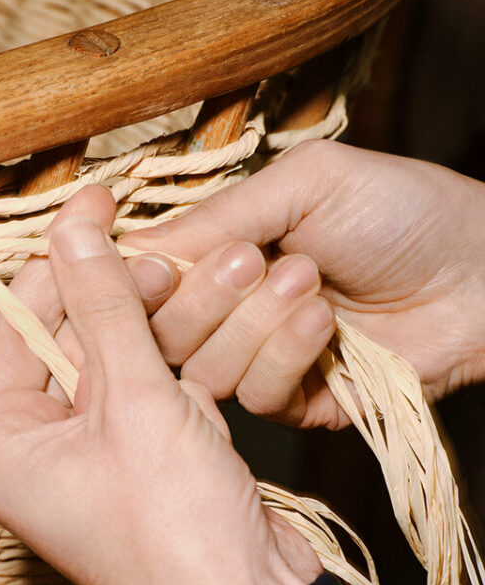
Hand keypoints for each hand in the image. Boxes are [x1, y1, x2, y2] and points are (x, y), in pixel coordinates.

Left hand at [0, 186, 321, 584]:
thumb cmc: (178, 527)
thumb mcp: (135, 400)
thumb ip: (102, 305)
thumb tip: (72, 225)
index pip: (19, 323)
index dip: (58, 260)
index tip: (93, 204)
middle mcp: (31, 449)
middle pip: (63, 338)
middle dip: (110, 291)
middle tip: (157, 249)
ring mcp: (85, 456)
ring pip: (109, 359)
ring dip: (147, 320)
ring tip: (187, 275)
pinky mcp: (133, 460)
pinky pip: (140, 389)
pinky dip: (168, 360)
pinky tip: (198, 329)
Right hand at [123, 140, 484, 426]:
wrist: (481, 270)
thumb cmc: (400, 210)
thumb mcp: (305, 183)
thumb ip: (218, 213)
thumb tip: (134, 248)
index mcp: (220, 250)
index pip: (145, 279)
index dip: (138, 281)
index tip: (160, 268)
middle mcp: (229, 308)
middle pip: (161, 331)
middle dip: (203, 298)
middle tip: (255, 259)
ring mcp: (260, 357)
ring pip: (201, 369)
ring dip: (252, 324)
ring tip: (309, 281)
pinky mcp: (297, 401)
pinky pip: (255, 398)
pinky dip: (284, 356)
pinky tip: (327, 323)